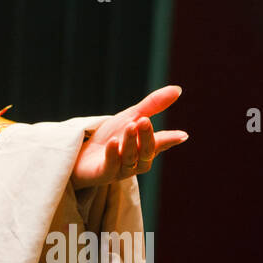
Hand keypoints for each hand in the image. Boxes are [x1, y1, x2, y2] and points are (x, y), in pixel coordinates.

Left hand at [71, 85, 187, 188]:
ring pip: (129, 158)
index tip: (182, 135)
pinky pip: (110, 165)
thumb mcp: (130, 117)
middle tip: (144, 120)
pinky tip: (112, 142)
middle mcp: (136, 162)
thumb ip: (153, 106)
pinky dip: (113, 153)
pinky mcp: (103, 174)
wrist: (80, 154)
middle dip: (146, 137)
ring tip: (130, 125)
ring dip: (130, 142)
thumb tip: (178, 89)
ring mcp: (120, 170)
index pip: (159, 144)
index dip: (169, 140)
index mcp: (145, 148)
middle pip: (145, 152)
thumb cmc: (109, 137)